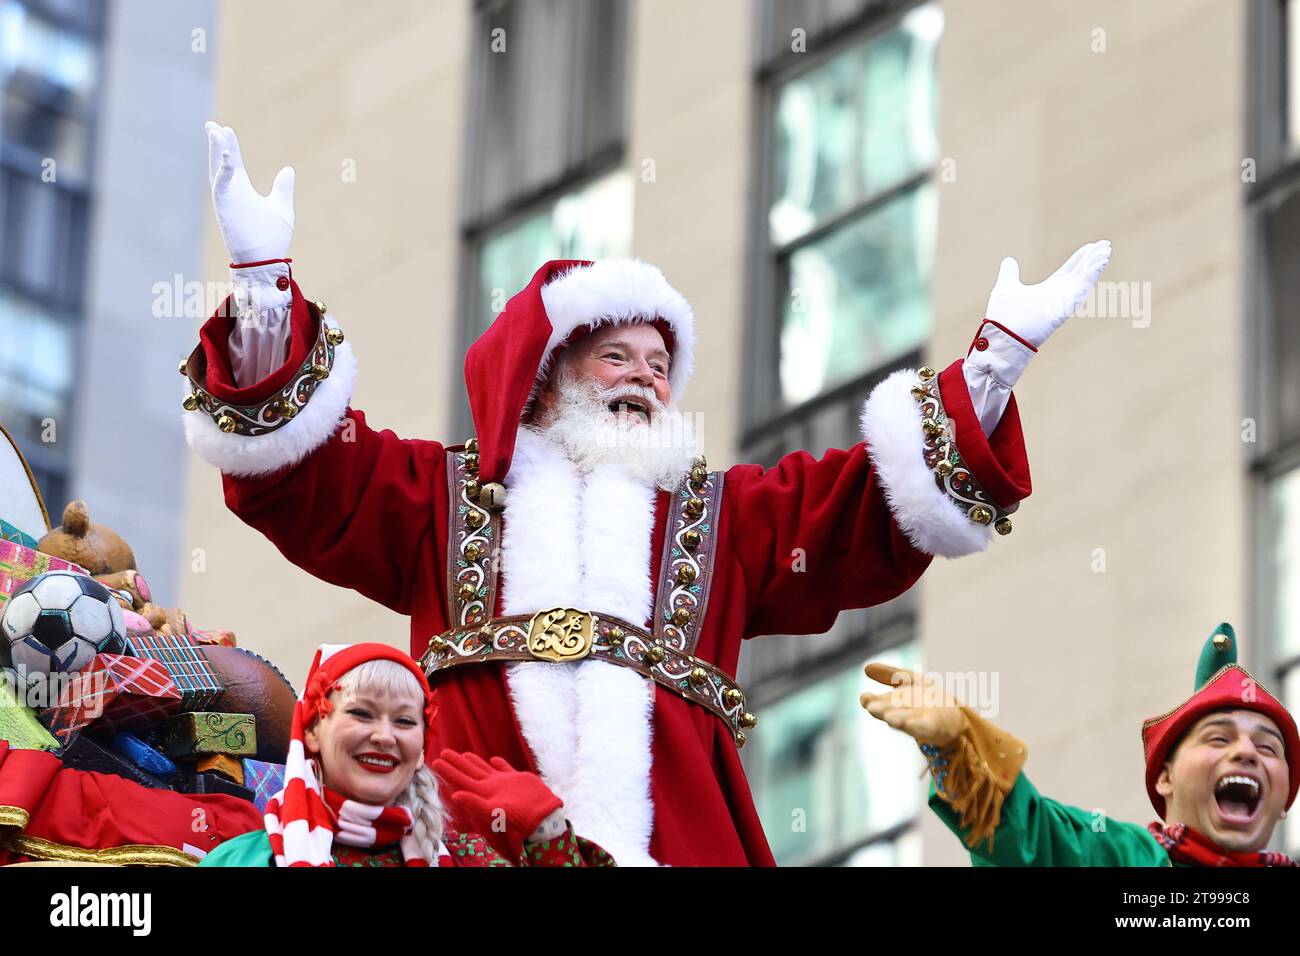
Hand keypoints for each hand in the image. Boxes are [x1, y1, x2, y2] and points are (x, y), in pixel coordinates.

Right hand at [204, 121, 294, 263]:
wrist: (266, 260)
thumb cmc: (272, 239)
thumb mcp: (282, 208)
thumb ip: (283, 188)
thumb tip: (288, 170)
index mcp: (242, 190)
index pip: (233, 163)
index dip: (229, 146)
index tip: (225, 129)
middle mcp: (232, 192)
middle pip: (221, 162)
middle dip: (216, 143)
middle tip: (211, 125)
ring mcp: (227, 199)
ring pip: (218, 170)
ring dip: (217, 151)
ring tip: (215, 130)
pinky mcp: (226, 207)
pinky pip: (222, 185)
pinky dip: (224, 170)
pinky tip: (229, 154)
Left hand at [431, 749, 562, 858]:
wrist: (541, 817)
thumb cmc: (517, 817)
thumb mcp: (492, 812)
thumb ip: (474, 802)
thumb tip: (455, 795)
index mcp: (483, 793)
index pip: (461, 779)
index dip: (448, 771)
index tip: (435, 761)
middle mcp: (490, 787)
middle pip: (469, 772)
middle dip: (456, 763)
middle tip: (443, 752)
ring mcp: (502, 783)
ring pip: (484, 769)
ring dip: (473, 762)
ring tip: (463, 754)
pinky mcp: (516, 780)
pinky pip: (504, 769)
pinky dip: (499, 764)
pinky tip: (493, 759)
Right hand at [859, 662, 965, 746]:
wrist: (952, 719)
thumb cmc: (926, 699)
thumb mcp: (908, 680)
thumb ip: (889, 675)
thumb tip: (866, 668)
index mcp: (893, 703)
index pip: (877, 702)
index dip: (870, 701)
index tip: (864, 698)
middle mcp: (902, 714)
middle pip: (890, 711)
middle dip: (882, 711)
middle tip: (872, 709)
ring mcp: (917, 721)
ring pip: (905, 720)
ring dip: (898, 720)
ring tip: (890, 718)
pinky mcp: (934, 727)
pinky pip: (925, 726)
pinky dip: (918, 724)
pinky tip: (912, 723)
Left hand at [984, 240, 1110, 348]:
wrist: (1002, 333)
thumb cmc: (1003, 316)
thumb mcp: (1006, 287)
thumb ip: (1009, 274)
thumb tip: (1009, 260)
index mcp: (1047, 290)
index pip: (1068, 271)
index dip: (1079, 259)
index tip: (1090, 246)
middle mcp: (1058, 295)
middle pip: (1080, 273)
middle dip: (1092, 259)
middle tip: (1105, 244)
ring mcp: (1064, 301)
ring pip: (1085, 279)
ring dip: (1096, 264)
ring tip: (1106, 250)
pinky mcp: (1066, 306)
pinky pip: (1083, 287)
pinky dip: (1092, 274)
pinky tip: (1101, 261)